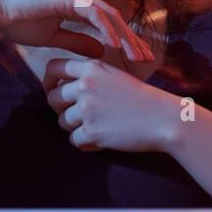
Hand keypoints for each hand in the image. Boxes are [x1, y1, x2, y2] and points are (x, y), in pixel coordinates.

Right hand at [0, 0, 151, 61]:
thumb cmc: (19, 22)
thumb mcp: (53, 38)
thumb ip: (76, 43)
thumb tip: (100, 52)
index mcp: (78, 8)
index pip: (109, 24)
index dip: (125, 41)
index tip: (136, 59)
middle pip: (115, 20)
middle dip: (132, 39)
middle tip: (146, 59)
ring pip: (109, 16)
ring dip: (124, 36)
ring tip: (135, 55)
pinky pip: (93, 14)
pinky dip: (105, 29)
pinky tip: (114, 45)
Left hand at [43, 57, 178, 152]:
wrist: (164, 118)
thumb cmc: (142, 99)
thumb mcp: (115, 76)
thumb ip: (90, 77)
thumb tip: (63, 89)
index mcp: (91, 68)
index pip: (53, 68)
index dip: (48, 81)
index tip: (53, 91)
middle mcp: (85, 86)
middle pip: (53, 98)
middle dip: (60, 109)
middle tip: (77, 117)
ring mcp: (87, 109)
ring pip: (63, 121)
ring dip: (75, 128)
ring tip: (95, 129)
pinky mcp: (92, 131)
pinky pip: (75, 140)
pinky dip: (85, 143)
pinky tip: (100, 141)